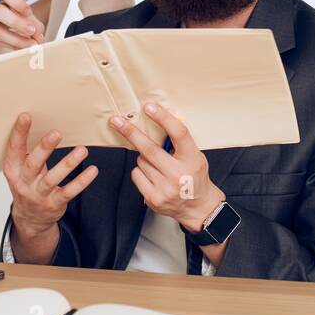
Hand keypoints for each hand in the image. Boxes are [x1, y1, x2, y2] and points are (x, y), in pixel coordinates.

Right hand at [0, 0, 44, 56]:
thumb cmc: (3, 5)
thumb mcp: (16, 5)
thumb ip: (29, 17)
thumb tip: (39, 33)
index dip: (16, 1)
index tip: (28, 12)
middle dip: (17, 23)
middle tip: (33, 31)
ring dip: (16, 40)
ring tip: (31, 44)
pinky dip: (9, 44)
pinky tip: (20, 47)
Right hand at [3, 113, 97, 238]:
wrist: (30, 219)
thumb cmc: (27, 184)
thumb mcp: (20, 169)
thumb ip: (26, 150)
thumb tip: (41, 119)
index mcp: (13, 169)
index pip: (14, 149)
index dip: (19, 133)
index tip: (25, 116)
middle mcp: (24, 182)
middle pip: (33, 164)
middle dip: (45, 148)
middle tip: (56, 133)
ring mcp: (39, 194)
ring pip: (53, 178)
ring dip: (68, 164)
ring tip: (82, 150)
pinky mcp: (54, 203)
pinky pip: (69, 192)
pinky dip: (81, 181)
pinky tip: (93, 171)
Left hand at [109, 102, 224, 232]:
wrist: (198, 207)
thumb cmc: (194, 176)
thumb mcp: (195, 155)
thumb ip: (180, 139)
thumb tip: (166, 114)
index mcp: (193, 159)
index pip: (179, 134)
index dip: (163, 118)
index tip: (149, 106)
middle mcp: (179, 174)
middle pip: (150, 148)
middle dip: (131, 132)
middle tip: (117, 120)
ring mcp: (166, 188)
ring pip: (141, 161)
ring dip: (144, 158)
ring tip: (158, 165)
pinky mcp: (154, 198)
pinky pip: (136, 174)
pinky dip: (140, 171)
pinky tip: (153, 176)